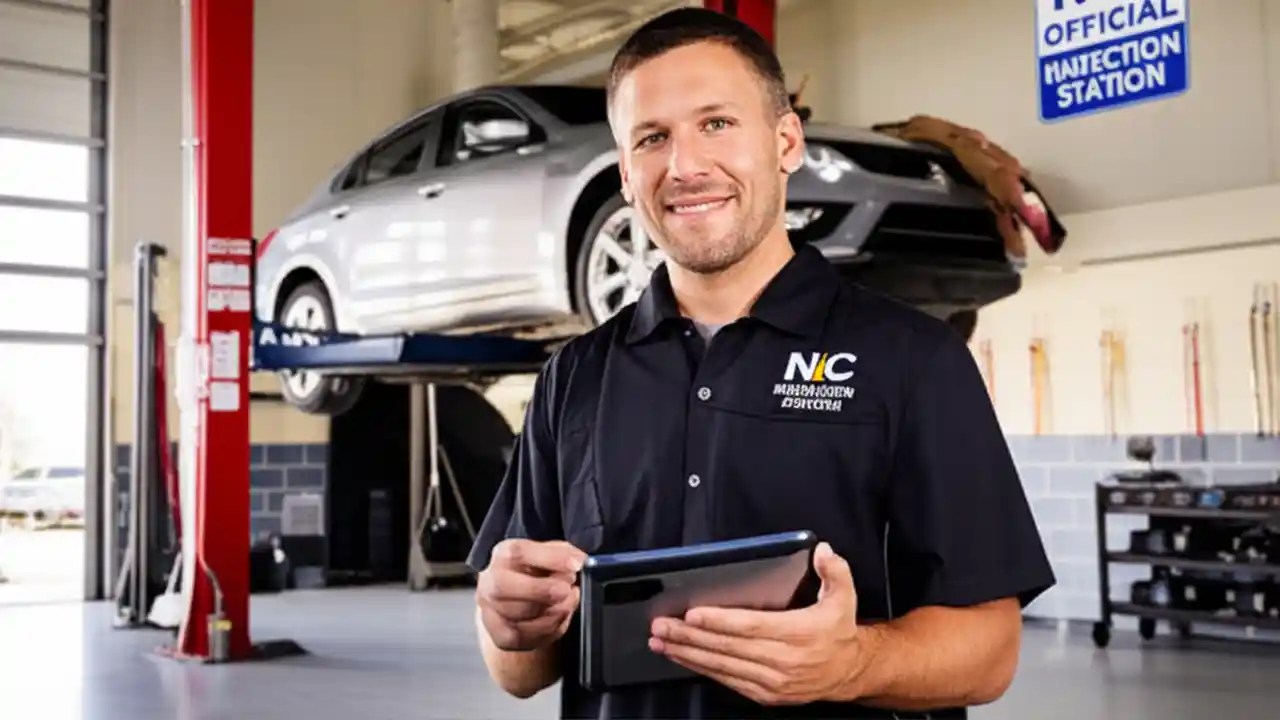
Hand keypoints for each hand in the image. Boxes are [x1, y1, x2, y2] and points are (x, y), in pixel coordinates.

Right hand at [477, 539, 585, 651]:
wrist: (518, 600)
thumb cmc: (536, 573)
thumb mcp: (550, 555)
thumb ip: (563, 554)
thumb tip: (579, 560)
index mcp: (503, 555)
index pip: (519, 552)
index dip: (550, 558)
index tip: (576, 564)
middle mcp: (490, 582)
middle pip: (503, 587)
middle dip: (540, 590)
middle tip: (566, 590)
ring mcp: (491, 611)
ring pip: (518, 616)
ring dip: (552, 610)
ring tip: (568, 601)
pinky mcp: (501, 637)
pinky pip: (525, 638)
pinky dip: (550, 628)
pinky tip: (559, 617)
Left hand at [648, 542, 864, 705]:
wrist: (848, 673)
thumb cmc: (838, 631)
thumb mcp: (844, 597)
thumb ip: (835, 571)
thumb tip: (823, 550)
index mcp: (798, 633)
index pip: (751, 626)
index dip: (719, 621)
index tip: (692, 614)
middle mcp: (783, 660)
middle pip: (728, 647)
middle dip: (690, 637)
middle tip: (661, 625)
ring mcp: (772, 681)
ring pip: (722, 667)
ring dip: (688, 654)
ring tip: (661, 641)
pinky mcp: (764, 694)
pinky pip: (727, 681)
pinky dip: (702, 669)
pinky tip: (682, 658)